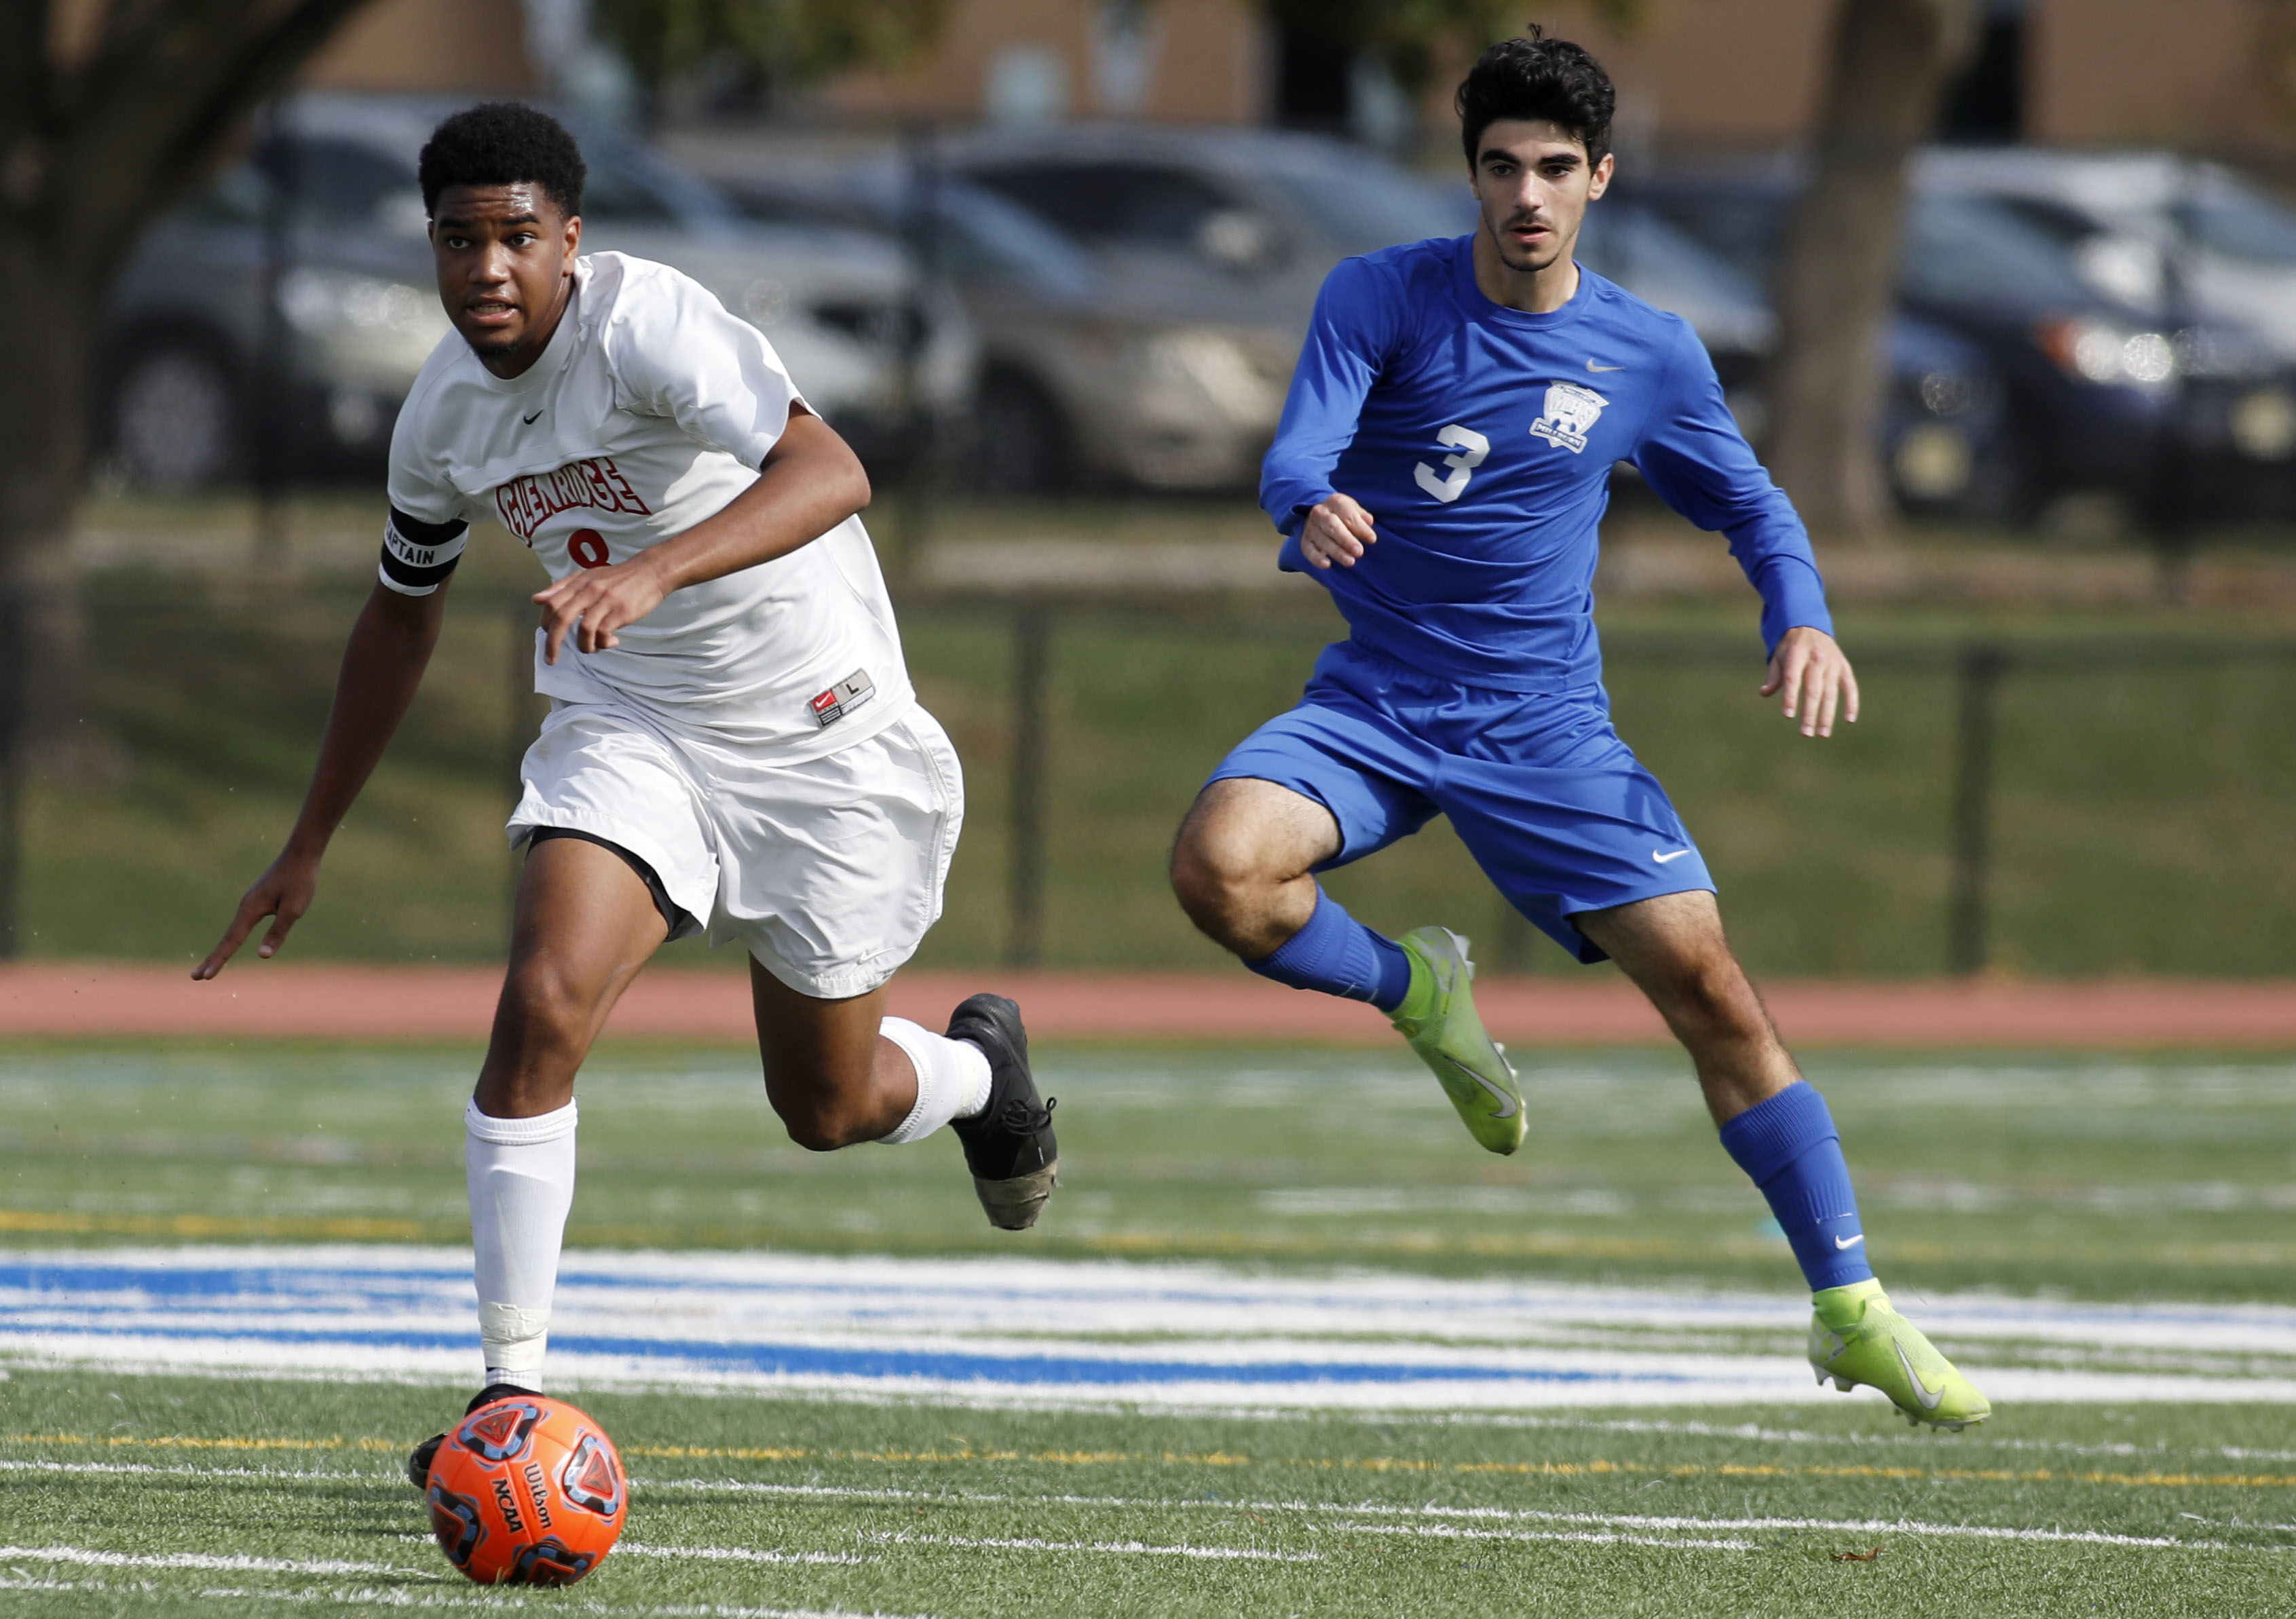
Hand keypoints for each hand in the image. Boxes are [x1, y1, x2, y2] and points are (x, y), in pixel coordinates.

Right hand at [194, 850, 321, 978]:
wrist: (301, 854)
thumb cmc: (299, 881)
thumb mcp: (293, 909)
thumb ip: (277, 932)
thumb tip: (262, 955)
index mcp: (251, 910)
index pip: (232, 941)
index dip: (219, 960)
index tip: (204, 976)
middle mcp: (246, 907)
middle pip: (227, 939)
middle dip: (212, 959)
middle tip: (195, 977)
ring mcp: (250, 904)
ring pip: (233, 932)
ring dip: (221, 949)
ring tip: (210, 965)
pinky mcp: (258, 901)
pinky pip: (241, 924)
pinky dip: (233, 938)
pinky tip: (232, 941)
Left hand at [534, 555, 670, 663]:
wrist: (651, 572)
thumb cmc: (619, 577)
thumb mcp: (588, 577)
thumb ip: (562, 588)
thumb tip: (537, 599)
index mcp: (579, 583)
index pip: (552, 604)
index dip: (545, 623)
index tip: (547, 638)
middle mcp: (589, 591)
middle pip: (562, 618)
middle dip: (553, 643)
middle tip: (551, 659)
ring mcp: (606, 601)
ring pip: (583, 629)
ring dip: (583, 646)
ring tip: (592, 648)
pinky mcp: (621, 611)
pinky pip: (604, 633)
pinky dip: (603, 643)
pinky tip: (611, 642)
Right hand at [1298, 493, 1376, 568]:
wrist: (1317, 513)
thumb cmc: (1340, 513)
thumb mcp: (1352, 508)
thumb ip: (1361, 515)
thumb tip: (1369, 521)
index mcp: (1334, 502)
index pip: (1347, 514)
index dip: (1360, 527)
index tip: (1372, 539)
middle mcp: (1320, 513)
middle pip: (1332, 525)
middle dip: (1346, 539)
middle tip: (1359, 551)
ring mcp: (1311, 528)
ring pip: (1323, 540)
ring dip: (1337, 552)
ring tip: (1350, 561)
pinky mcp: (1305, 541)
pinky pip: (1309, 550)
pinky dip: (1317, 558)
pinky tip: (1327, 565)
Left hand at [1761, 626, 1859, 737]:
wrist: (1810, 626)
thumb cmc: (1790, 647)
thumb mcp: (1778, 656)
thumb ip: (1774, 676)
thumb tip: (1764, 693)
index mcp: (1796, 655)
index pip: (1793, 679)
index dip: (1790, 698)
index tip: (1788, 715)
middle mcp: (1816, 659)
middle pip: (1813, 690)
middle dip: (1809, 714)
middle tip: (1805, 734)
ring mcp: (1832, 663)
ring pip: (1831, 693)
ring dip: (1827, 715)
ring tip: (1822, 734)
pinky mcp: (1844, 667)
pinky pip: (1850, 687)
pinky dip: (1851, 703)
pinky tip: (1849, 720)